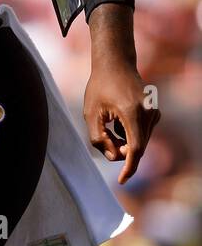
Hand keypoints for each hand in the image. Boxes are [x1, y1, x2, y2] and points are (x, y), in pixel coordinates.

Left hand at [84, 5, 159, 183]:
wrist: (116, 64)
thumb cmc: (100, 87)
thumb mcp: (91, 112)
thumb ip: (98, 137)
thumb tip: (114, 157)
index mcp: (133, 112)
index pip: (136, 148)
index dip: (129, 166)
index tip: (122, 180)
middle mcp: (149, 113)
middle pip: (137, 146)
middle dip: (119, 150)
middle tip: (103, 135)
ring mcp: (154, 113)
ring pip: (140, 141)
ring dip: (123, 142)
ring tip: (108, 124)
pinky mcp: (154, 114)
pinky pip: (142, 134)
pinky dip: (129, 135)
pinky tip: (117, 120)